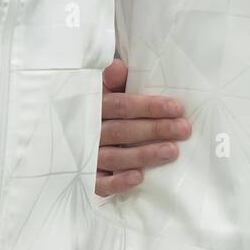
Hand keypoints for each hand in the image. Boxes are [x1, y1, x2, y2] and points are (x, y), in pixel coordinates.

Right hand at [95, 57, 190, 196]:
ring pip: (115, 157)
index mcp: (94, 107)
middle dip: (155, 129)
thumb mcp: (101, 91)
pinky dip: (118, 181)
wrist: (66, 139)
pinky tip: (139, 177)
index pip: (121, 106)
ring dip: (144, 155)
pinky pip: (100, 183)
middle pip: (122, 131)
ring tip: (172, 152)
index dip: (149, 106)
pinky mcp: (88, 179)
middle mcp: (89, 132)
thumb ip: (111, 80)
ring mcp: (87, 156)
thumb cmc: (98, 110)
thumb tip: (117, 66)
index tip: (176, 108)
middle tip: (183, 129)